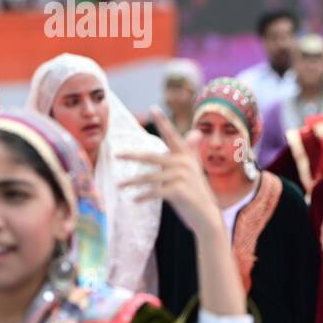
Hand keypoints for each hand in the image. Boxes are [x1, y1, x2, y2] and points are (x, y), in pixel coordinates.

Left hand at [120, 107, 222, 237]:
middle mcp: (185, 163)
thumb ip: (191, 151)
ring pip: (149, 177)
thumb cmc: (196, 193)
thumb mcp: (193, 170)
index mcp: (187, 156)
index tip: (153, 107)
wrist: (206, 216)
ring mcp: (182, 177)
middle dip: (132, 155)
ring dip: (132, 182)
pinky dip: (143, 196)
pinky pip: (154, 192)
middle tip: (116, 154)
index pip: (172, 135)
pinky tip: (134, 200)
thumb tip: (195, 132)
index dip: (163, 121)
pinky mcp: (178, 191)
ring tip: (119, 186)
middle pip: (152, 156)